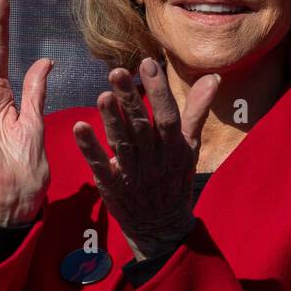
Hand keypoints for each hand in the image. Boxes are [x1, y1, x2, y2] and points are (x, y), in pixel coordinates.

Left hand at [73, 58, 219, 259]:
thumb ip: (196, 112)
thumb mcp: (190, 148)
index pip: (168, 117)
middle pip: (141, 127)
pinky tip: (78, 127)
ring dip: (110, 120)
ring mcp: (132, 174)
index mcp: (174, 148)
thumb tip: (211, 77)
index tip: (148, 63)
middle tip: (117, 72)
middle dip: (129, 99)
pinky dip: (89, 148)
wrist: (161, 227)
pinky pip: (99, 165)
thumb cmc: (174, 179)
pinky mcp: (112, 186)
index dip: (158, 91)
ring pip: (121, 144)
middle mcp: (154, 160)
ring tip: (103, 96)